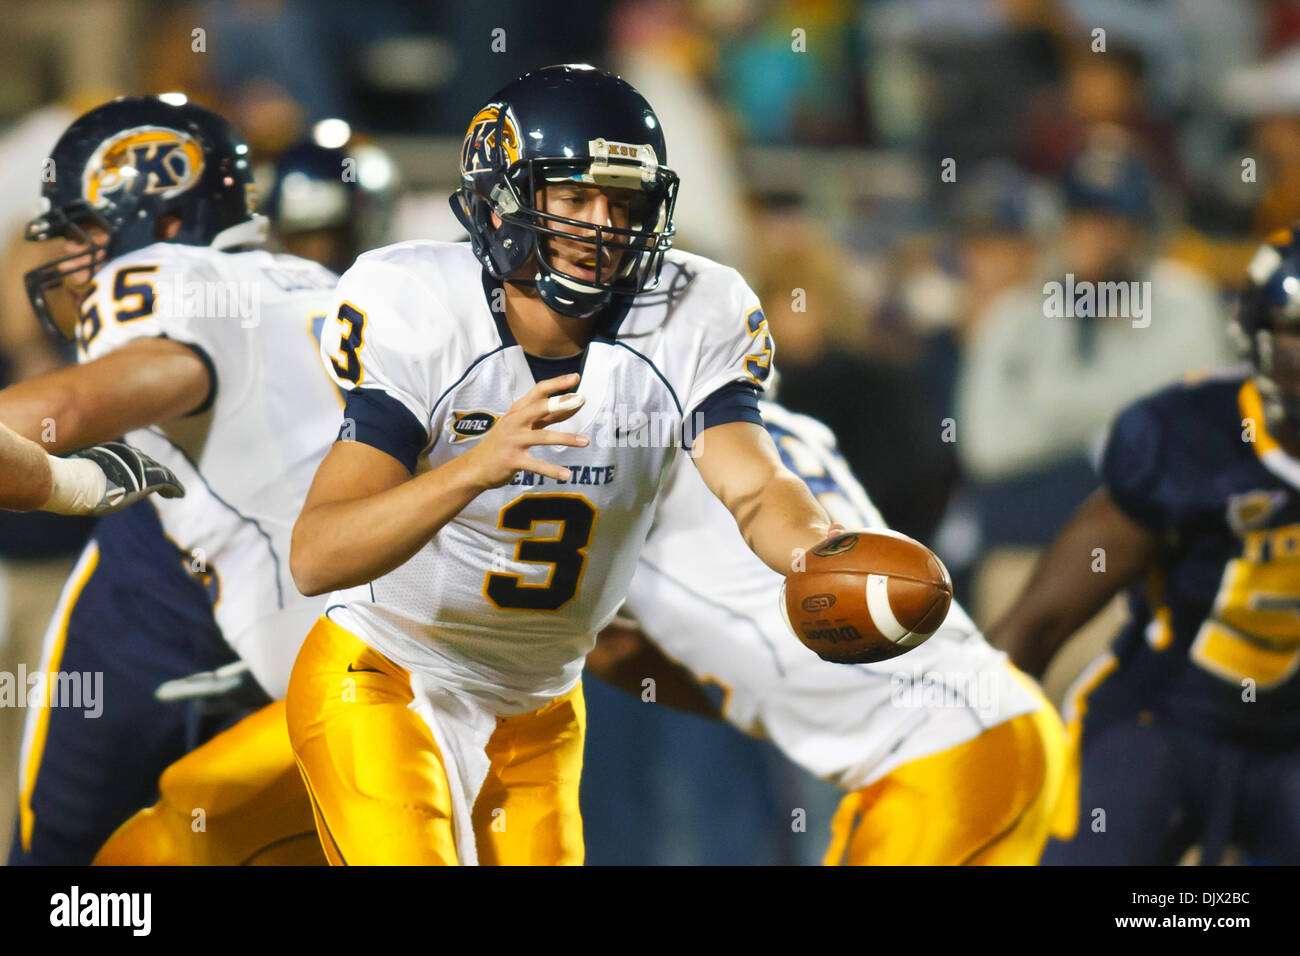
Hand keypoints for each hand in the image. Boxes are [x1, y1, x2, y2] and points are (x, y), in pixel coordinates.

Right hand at [69, 441, 184, 514]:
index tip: (136, 473)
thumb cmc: (71, 481)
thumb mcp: (73, 476)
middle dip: (153, 471)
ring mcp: (140, 468)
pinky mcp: (151, 480)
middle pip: (145, 464)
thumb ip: (76, 477)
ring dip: (166, 481)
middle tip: (161, 483)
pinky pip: (168, 482)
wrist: (81, 484)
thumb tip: (61, 481)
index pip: (126, 459)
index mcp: (110, 455)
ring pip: (158, 472)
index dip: (134, 466)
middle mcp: (127, 458)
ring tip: (173, 491)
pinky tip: (179, 494)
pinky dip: (175, 488)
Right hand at [461, 373, 589, 488]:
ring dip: (566, 438)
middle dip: (560, 403)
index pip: (538, 391)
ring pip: (543, 437)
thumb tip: (572, 404)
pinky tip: (566, 475)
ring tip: (586, 441)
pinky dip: (551, 470)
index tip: (575, 378)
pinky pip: (535, 465)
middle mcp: (515, 422)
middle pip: (539, 407)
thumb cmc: (504, 443)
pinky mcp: (512, 460)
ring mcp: (513, 440)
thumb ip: (545, 417)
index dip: (557, 384)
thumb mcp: (521, 426)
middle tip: (581, 400)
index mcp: (518, 411)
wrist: (476, 467)